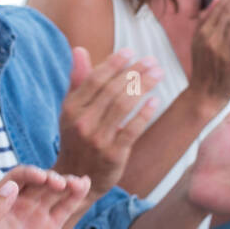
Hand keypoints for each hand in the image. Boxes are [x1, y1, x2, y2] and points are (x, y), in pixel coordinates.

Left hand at [0, 164, 90, 228]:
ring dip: (68, 184)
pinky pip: (63, 209)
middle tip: (63, 183)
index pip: (18, 177)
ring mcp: (34, 214)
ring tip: (80, 184)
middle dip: (53, 179)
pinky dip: (74, 197)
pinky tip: (85, 187)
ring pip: (55, 192)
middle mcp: (18, 202)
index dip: (32, 174)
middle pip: (40, 182)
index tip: (42, 177)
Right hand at [52, 47, 161, 195]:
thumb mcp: (72, 111)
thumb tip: (80, 49)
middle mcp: (81, 122)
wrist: (74, 178)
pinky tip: (156, 100)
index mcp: (71, 109)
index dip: (114, 63)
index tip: (131, 51)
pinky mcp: (112, 155)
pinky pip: (132, 129)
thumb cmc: (76, 138)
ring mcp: (97, 139)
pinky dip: (145, 113)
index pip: (95, 79)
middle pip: (112, 90)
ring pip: (124, 106)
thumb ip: (78, 80)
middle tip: (152, 61)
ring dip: (144, 86)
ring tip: (158, 74)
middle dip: (135, 72)